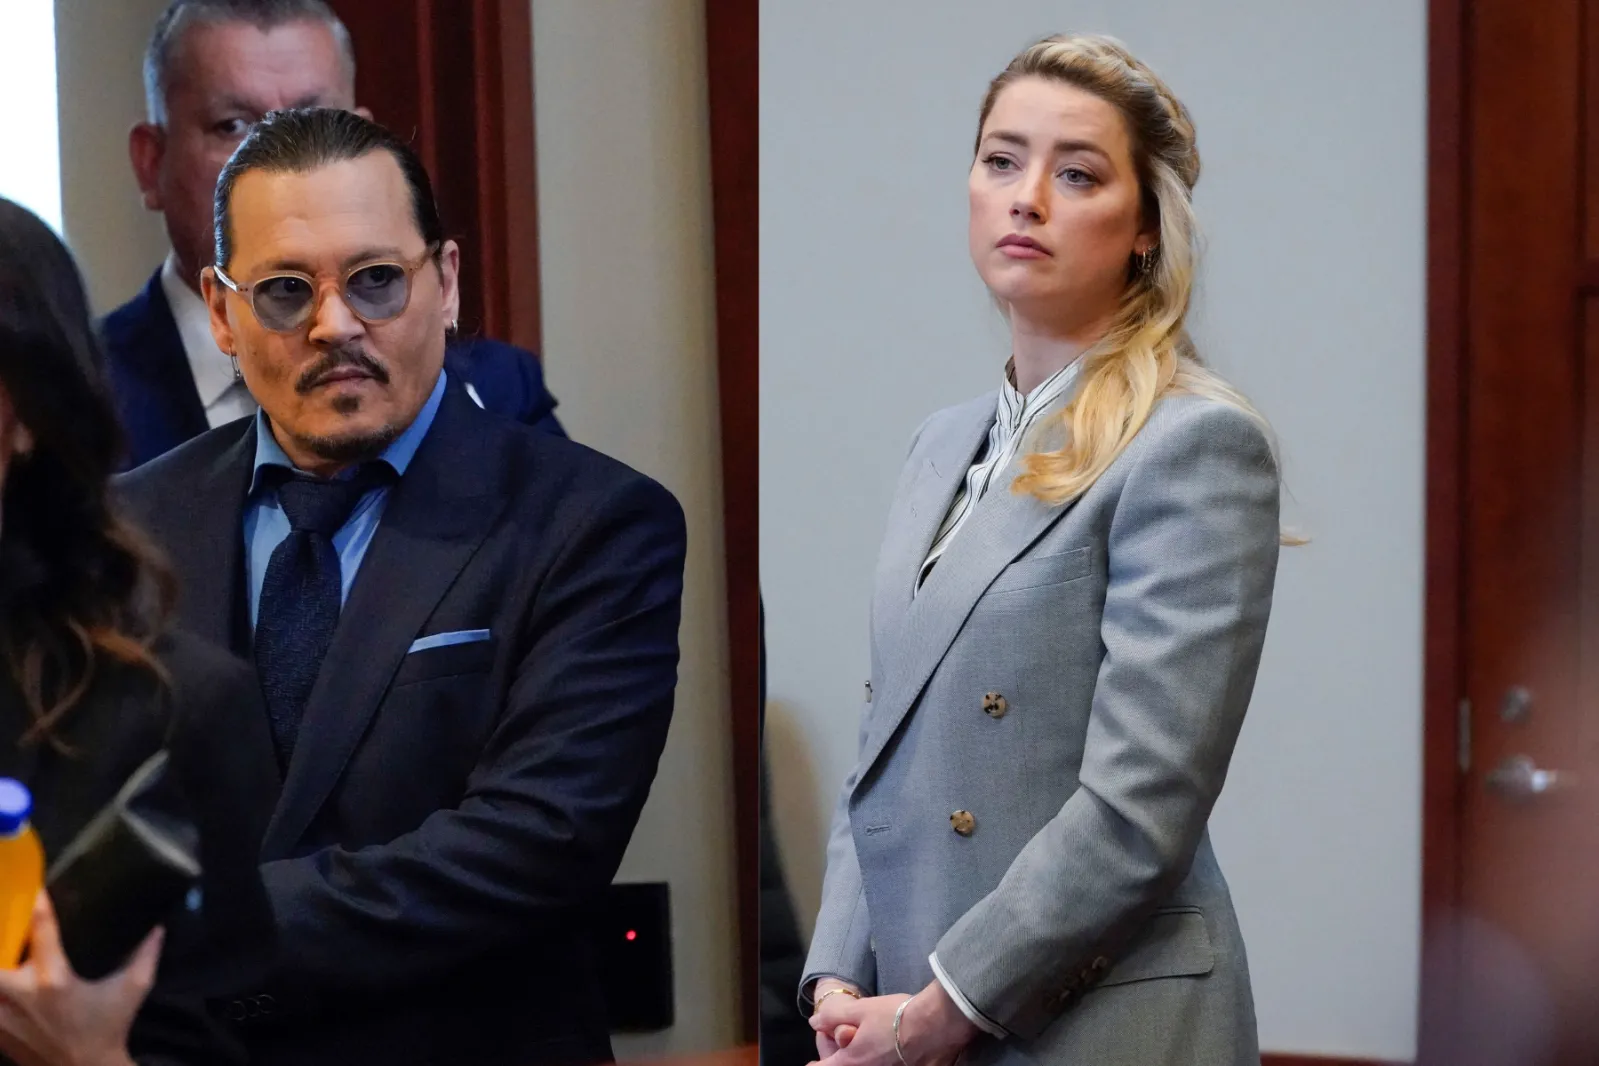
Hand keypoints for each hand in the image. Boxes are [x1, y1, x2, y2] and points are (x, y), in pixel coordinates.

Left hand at [0, 891, 161, 1065]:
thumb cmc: (109, 1027)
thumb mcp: (133, 990)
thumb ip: (144, 955)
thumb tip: (158, 927)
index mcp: (55, 981)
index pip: (42, 932)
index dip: (38, 906)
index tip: (36, 890)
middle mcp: (23, 995)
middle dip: (2, 941)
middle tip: (10, 930)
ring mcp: (3, 1015)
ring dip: (0, 970)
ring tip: (12, 963)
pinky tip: (10, 990)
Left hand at [809, 981, 978, 1065]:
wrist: (938, 1024)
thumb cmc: (897, 1015)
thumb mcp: (861, 1009)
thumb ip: (834, 1017)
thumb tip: (815, 1022)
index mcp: (853, 1060)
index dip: (816, 1064)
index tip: (814, 1062)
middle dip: (842, 1057)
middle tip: (848, 1039)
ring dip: (865, 1058)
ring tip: (872, 1041)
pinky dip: (884, 1059)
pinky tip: (891, 1046)